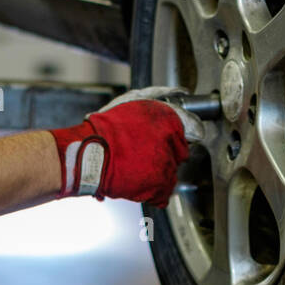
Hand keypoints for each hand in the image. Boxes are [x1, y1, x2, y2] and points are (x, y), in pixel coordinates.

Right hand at [48, 88, 204, 207]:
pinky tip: (139, 178)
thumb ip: (161, 95)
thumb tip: (180, 93)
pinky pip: (164, 191)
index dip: (182, 132)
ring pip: (172, 171)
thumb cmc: (108, 127)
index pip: (193, 128)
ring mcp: (167, 165)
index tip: (170, 137)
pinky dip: (154, 189)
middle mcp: (173, 143)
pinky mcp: (159, 186)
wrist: (90, 153)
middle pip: (182, 151)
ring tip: (137, 164)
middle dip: (169, 150)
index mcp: (170, 121)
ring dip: (159, 169)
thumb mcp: (134, 100)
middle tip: (146, 149)